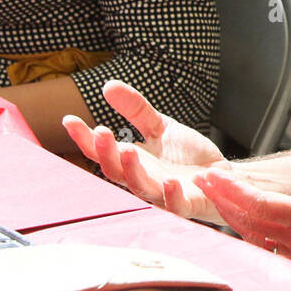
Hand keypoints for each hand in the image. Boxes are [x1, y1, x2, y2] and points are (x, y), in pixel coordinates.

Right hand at [63, 80, 227, 219]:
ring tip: (128, 149)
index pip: (102, 152)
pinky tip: (170, 181)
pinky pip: (177, 205)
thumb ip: (136, 109)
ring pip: (142, 188)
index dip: (84, 138)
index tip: (69, 120)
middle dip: (106, 153)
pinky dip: (171, 196)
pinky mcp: (187, 204)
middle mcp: (142, 180)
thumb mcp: (160, 126)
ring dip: (133, 171)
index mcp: (132, 162)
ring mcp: (163, 194)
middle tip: (102, 131)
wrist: (221, 175)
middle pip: (116, 171)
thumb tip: (108, 85)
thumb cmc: (186, 156)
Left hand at [193, 125, 290, 290]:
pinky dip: (251, 233)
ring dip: (234, 217)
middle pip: (252, 224)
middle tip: (203, 180)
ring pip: (258, 239)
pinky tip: (245, 221)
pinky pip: (270, 249)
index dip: (235, 192)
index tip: (214, 175)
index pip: (264, 207)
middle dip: (225, 201)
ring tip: (218, 195)